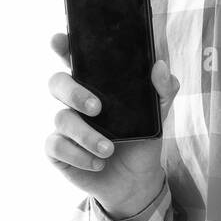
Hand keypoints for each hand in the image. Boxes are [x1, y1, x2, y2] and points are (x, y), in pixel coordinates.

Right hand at [45, 32, 178, 219]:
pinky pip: (56, 146)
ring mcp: (64, 125)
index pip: (74, 58)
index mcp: (95, 84)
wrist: (137, 179)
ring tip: (109, 149)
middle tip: (97, 108)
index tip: (60, 40)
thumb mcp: (158, 113)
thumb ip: (163, 89)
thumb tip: (160, 66)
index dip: (63, 46)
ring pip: (61, 119)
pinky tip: (98, 162)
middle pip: (57, 83)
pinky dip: (79, 155)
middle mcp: (74, 101)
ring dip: (86, 134)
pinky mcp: (58, 151)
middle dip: (74, 92)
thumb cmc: (142, 137)